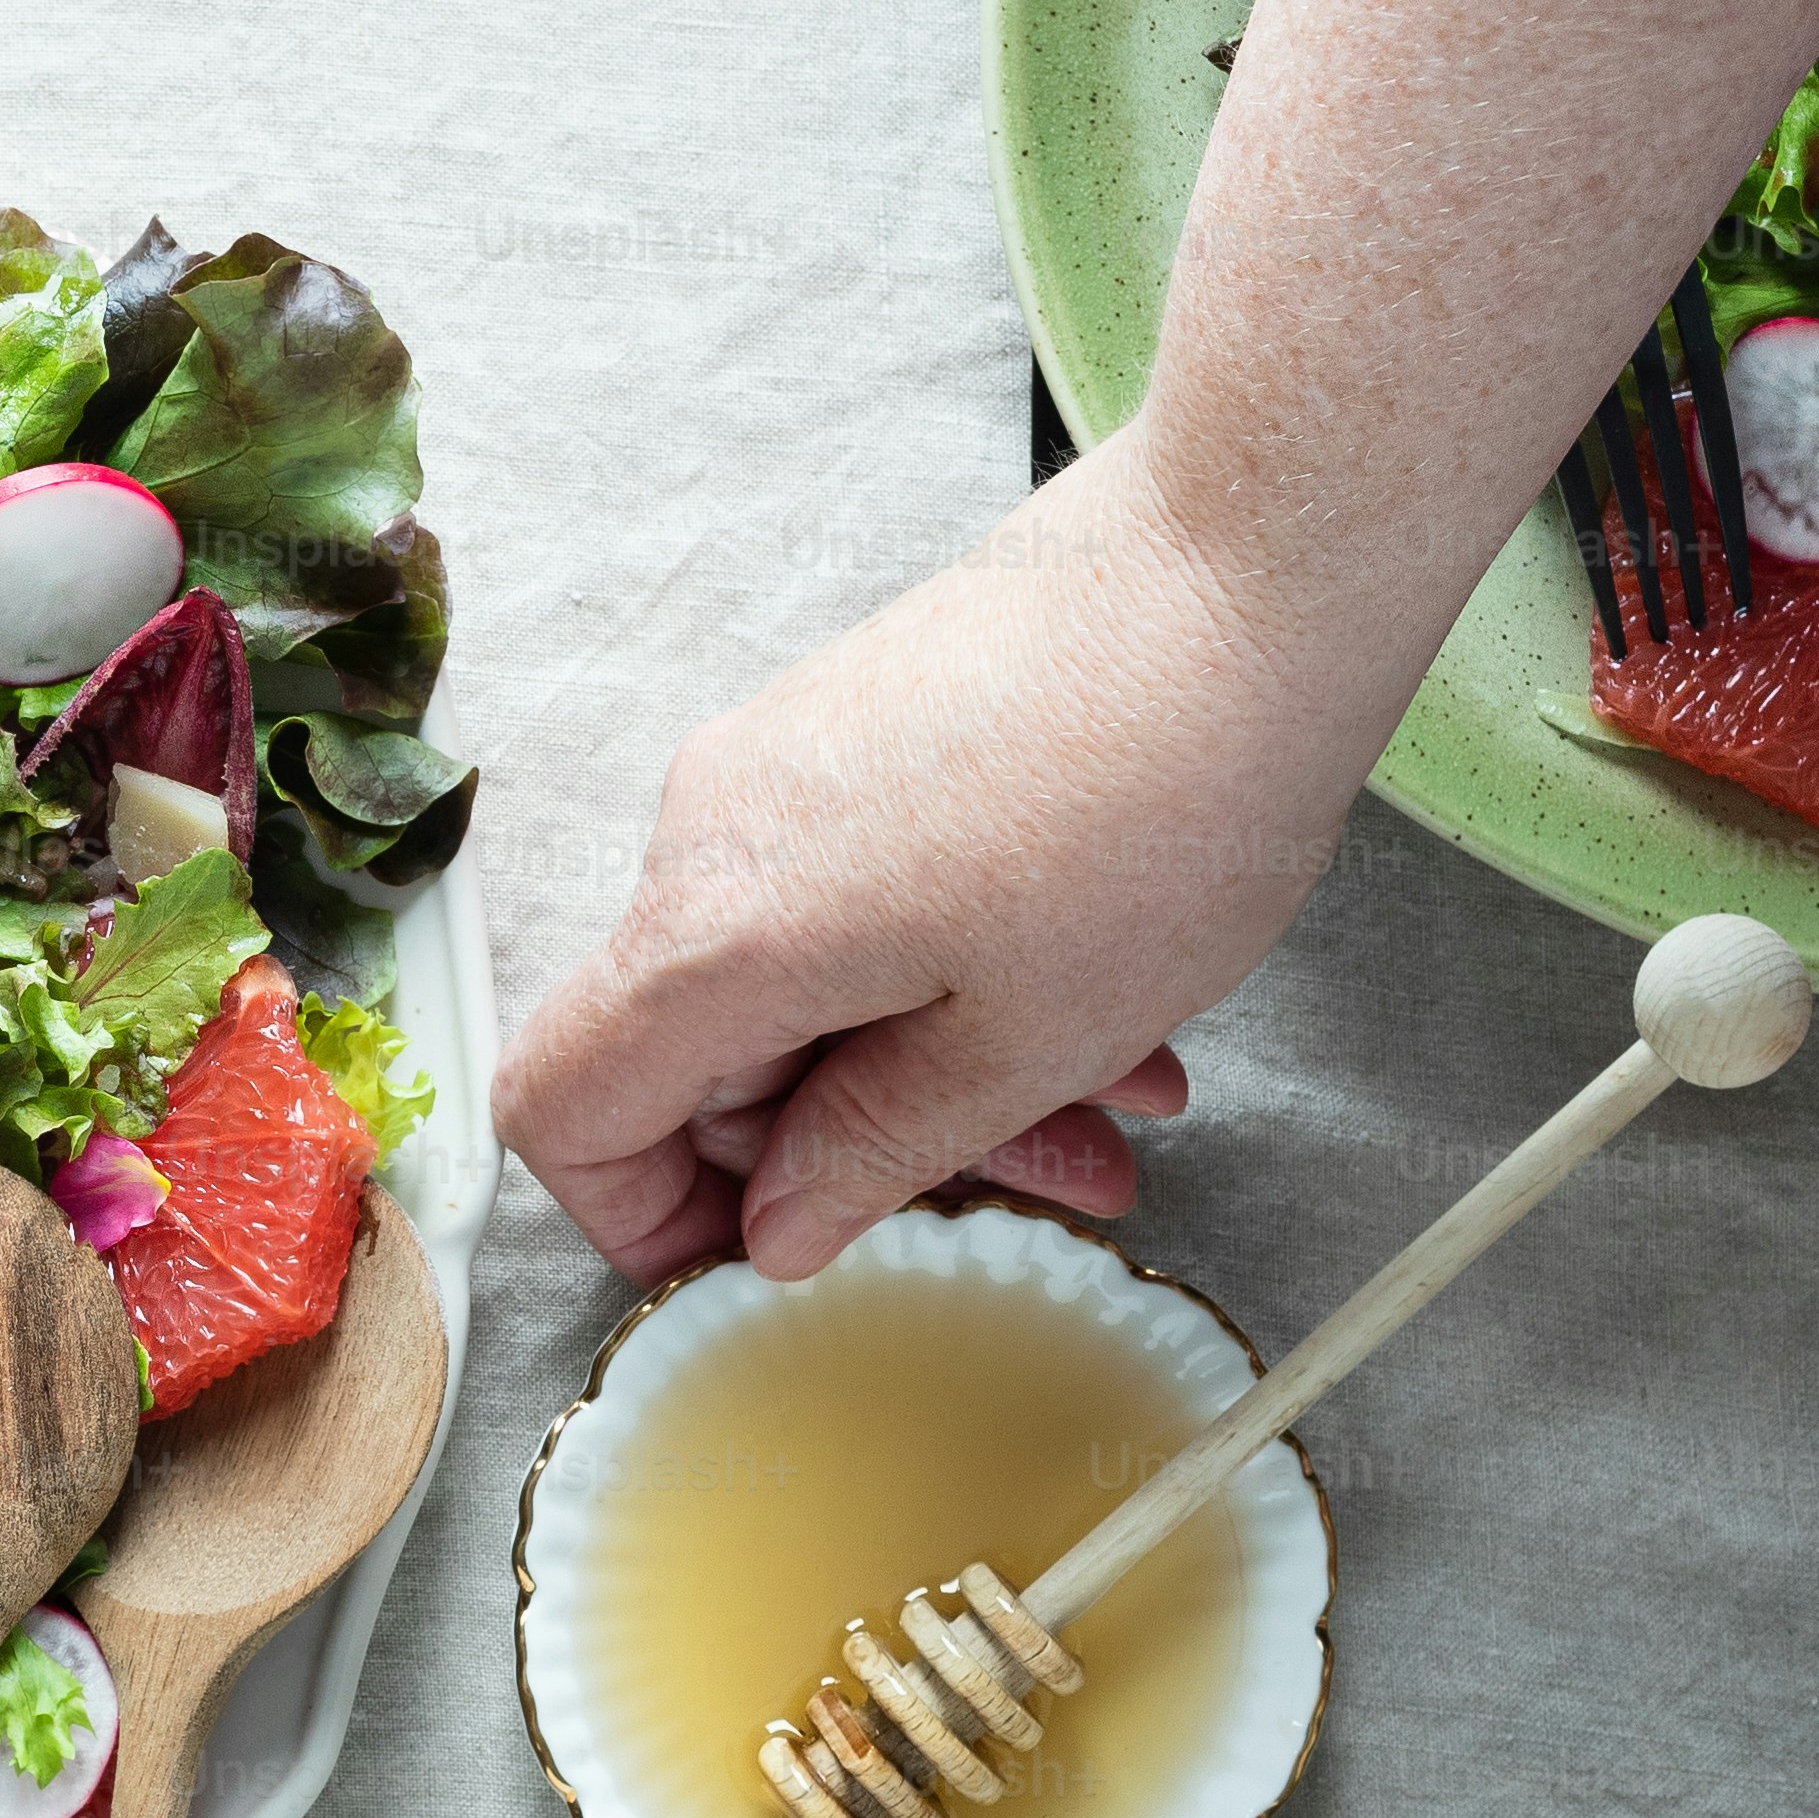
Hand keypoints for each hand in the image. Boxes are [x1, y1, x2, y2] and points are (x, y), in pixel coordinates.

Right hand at [503, 428, 1337, 1284]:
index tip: (765, 1259)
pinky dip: (955, 974)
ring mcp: (781, 765)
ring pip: (805, 980)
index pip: (566, 1105)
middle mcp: (711, 831)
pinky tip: (1108, 1007)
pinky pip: (856, 897)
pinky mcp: (856, 724)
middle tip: (1027, 1197)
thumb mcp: (1026, 1040)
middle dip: (855, 1150)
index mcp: (719, 929)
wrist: (1252, 559)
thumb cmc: (1159, 789)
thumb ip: (873, 1153)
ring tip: (1113, 1108)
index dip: (640, 1218)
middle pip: (706, 1053)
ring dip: (937, 1069)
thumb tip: (779, 1229)